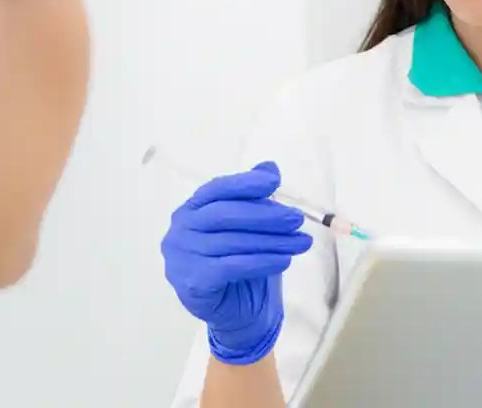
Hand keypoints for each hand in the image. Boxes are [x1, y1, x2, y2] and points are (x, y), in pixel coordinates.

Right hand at [161, 161, 312, 364]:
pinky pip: (233, 266)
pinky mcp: (192, 282)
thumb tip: (270, 167)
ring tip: (301, 242)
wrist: (237, 314)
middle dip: (265, 214)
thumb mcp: (251, 229)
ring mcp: (182, 256)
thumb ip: (254, 199)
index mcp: (191, 210)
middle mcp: (180, 230)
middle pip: (225, 214)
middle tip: (297, 219)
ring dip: (272, 240)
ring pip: (233, 242)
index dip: (246, 183)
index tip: (275, 182)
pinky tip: (284, 260)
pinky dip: (262, 261)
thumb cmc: (241, 266)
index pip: (217, 189)